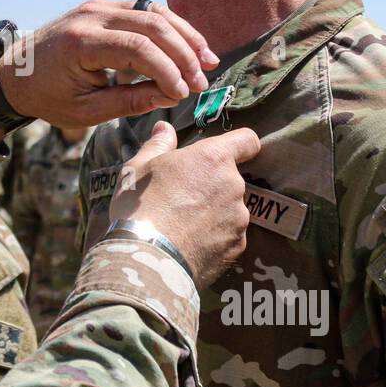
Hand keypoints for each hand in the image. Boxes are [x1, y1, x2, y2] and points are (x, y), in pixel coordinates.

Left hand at [0, 0, 219, 129]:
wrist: (14, 72)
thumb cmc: (46, 96)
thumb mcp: (84, 111)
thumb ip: (128, 103)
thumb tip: (172, 96)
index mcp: (80, 43)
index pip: (137, 49)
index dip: (167, 70)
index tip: (184, 93)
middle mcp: (91, 15)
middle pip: (151, 24)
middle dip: (183, 54)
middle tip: (203, 81)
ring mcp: (98, 5)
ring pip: (153, 11)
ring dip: (184, 36)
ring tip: (208, 61)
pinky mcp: (105, 6)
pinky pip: (145, 11)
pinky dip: (170, 28)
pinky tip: (189, 47)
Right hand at [109, 121, 260, 286]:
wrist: (148, 259)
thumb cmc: (141, 207)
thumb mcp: (138, 169)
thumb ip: (158, 145)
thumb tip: (164, 127)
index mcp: (213, 158)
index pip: (247, 140)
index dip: (239, 145)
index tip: (224, 154)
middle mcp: (234, 185)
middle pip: (231, 178)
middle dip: (212, 184)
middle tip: (182, 198)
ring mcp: (239, 218)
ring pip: (231, 208)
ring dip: (214, 212)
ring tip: (184, 226)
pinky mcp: (238, 246)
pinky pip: (229, 235)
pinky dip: (215, 237)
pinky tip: (190, 244)